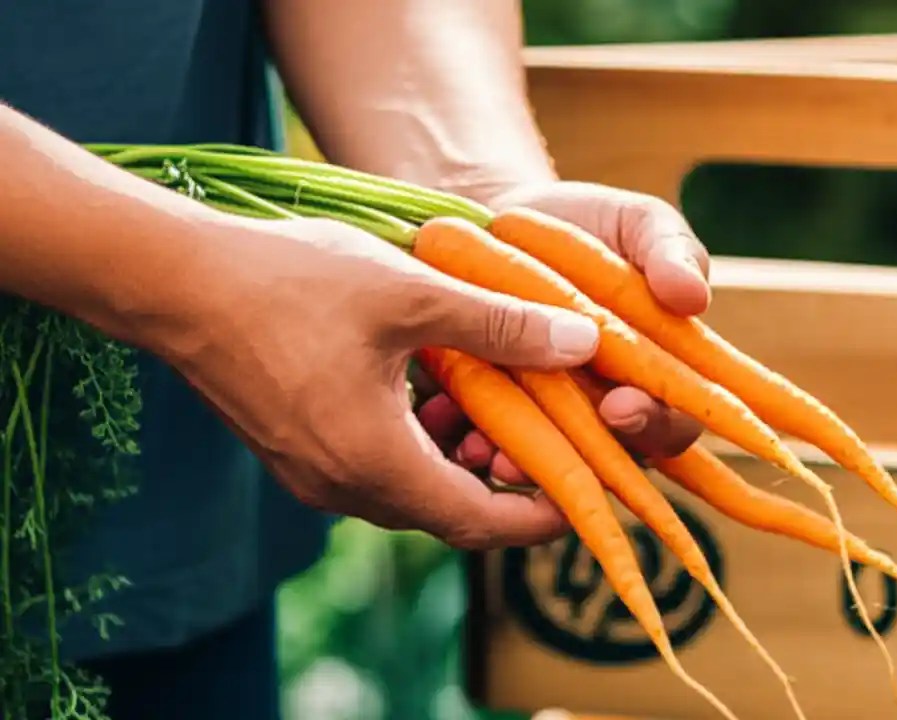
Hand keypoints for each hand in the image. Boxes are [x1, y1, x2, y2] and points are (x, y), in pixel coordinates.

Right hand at [162, 216, 600, 548]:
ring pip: (415, 490)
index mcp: (374, 464)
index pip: (482, 523)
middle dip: (508, 482)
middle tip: (554, 437)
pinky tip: (436, 388)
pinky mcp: (296, 454)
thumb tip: (582, 342)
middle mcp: (342, 488)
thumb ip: (500, 323)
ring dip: (463, 459)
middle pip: (451, 513)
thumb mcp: (410, 293)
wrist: (174, 280)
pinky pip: (378, 470)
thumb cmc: (289, 282)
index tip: (587, 492)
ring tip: (499, 402)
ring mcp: (313, 476)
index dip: (542, 515)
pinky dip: (422, 445)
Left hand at [413, 181, 708, 487]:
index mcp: (659, 377)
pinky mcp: (495, 417)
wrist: (503, 221)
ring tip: (485, 451)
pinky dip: (467, 441)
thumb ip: (671, 250)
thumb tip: (693, 296)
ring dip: (517, 465)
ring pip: (543, 466)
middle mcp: (606, 412)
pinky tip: (447, 421)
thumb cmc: (589, 225)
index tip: (621, 405)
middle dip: (578, 466)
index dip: (655, 425)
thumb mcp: (637, 223)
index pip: (673, 424)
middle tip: (540, 450)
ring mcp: (550, 421)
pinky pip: (485, 445)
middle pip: (608, 464)